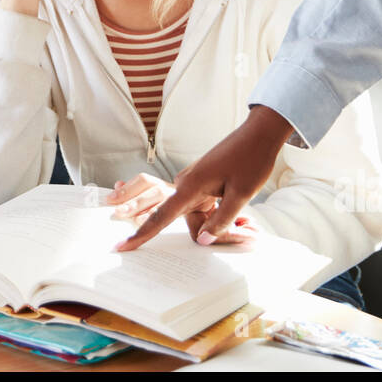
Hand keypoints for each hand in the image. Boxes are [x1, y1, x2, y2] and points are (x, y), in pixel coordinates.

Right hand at [109, 173, 259, 244]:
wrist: (259, 134)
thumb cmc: (250, 159)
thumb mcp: (241, 194)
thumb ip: (221, 221)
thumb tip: (203, 240)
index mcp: (190, 186)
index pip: (160, 216)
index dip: (141, 234)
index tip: (122, 247)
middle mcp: (187, 186)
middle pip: (194, 225)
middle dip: (219, 234)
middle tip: (249, 231)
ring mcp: (194, 185)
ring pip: (202, 219)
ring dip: (223, 226)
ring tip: (250, 223)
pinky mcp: (202, 185)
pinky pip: (206, 210)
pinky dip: (222, 216)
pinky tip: (243, 218)